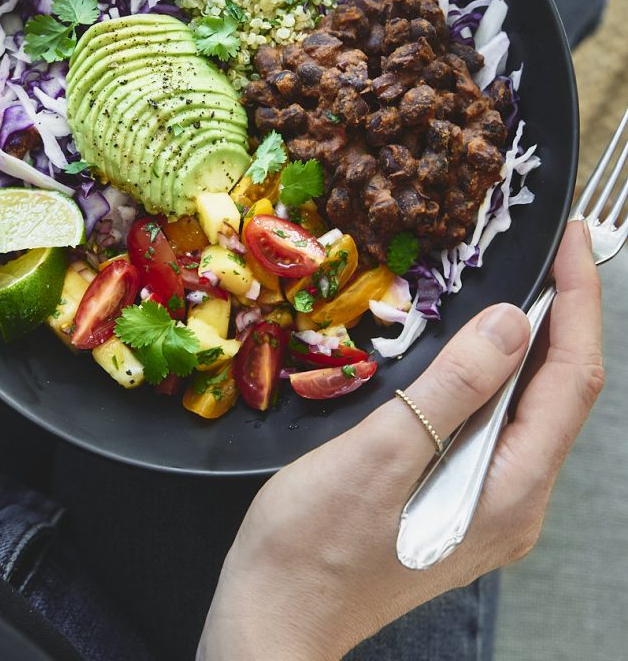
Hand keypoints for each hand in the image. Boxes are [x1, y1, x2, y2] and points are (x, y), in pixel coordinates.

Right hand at [199, 221, 602, 659]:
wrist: (277, 617)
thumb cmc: (313, 547)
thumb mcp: (379, 456)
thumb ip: (452, 389)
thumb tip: (513, 322)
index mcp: (508, 490)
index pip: (570, 380)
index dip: (578, 301)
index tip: (574, 239)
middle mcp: (516, 502)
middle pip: (562, 393)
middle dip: (567, 313)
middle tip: (553, 247)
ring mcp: (492, 507)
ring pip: (533, 409)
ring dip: (535, 342)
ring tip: (527, 282)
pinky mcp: (463, 503)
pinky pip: (501, 427)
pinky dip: (500, 376)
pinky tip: (479, 350)